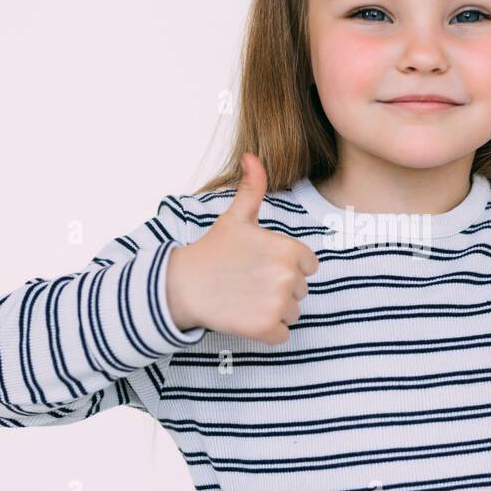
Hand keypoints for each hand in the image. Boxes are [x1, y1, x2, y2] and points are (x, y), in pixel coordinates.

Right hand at [166, 152, 318, 345]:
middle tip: (248, 282)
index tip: (260, 265)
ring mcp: (278, 303)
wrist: (182, 285)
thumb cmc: (212, 251)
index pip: (308, 266)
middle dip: (279, 288)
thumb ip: (253, 188)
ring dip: (273, 310)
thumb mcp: (236, 217)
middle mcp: (289, 276)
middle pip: (300, 290)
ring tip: (245, 298)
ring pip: (292, 313)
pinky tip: (245, 316)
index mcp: (289, 249)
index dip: (286, 267)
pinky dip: (267, 331)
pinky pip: (283, 335)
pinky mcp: (267, 328)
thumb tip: (252, 156)